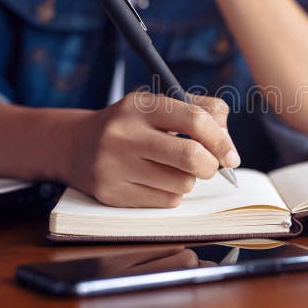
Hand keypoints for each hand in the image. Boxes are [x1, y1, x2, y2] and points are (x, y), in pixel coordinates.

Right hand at [65, 92, 239, 207]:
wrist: (75, 145)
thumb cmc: (133, 125)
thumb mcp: (160, 106)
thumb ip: (202, 112)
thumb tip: (228, 146)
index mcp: (141, 105)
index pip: (195, 120)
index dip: (221, 141)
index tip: (231, 156)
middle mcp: (124, 133)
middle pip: (191, 157)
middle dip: (211, 166)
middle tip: (211, 167)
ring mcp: (114, 165)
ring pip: (182, 184)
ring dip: (189, 180)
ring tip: (173, 170)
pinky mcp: (111, 193)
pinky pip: (165, 202)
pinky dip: (171, 195)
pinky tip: (155, 182)